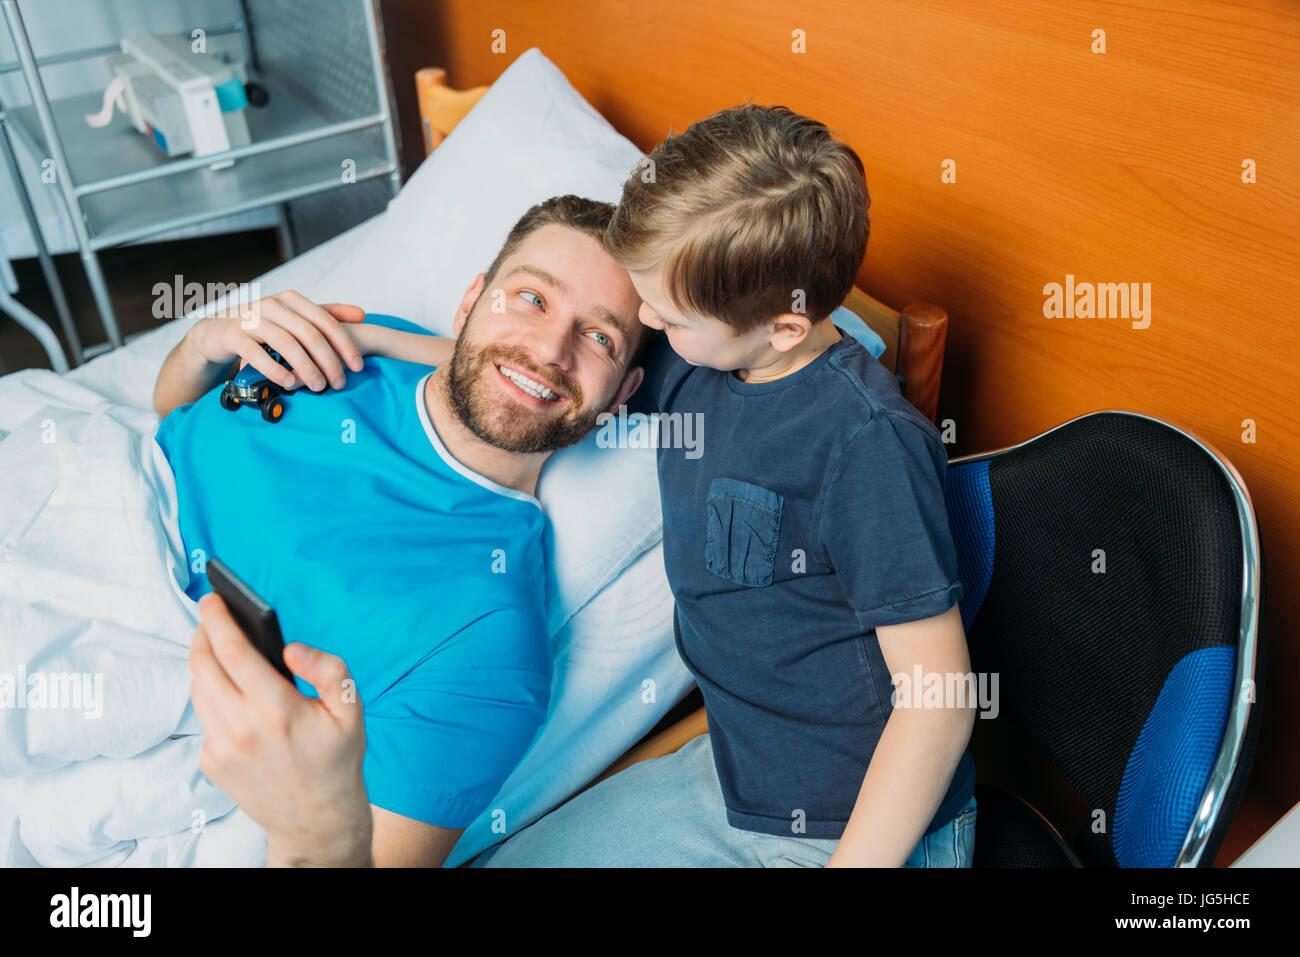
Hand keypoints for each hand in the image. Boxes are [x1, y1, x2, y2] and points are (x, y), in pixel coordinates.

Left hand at [188, 591, 372, 866]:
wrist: (315, 821)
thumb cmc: (336, 759)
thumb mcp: (351, 710)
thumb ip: (328, 669)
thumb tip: (290, 648)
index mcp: (276, 710)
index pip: (232, 651)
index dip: (217, 619)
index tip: (212, 598)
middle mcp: (240, 728)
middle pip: (202, 665)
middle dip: (202, 633)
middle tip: (211, 617)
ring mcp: (220, 748)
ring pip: (197, 688)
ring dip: (205, 663)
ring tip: (221, 650)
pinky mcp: (210, 762)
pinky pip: (204, 715)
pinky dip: (212, 695)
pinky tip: (233, 694)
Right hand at [189, 290, 365, 393]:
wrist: (218, 332)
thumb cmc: (264, 328)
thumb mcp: (295, 318)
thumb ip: (326, 315)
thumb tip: (363, 314)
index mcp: (292, 300)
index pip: (326, 321)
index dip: (344, 344)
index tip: (358, 367)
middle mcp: (273, 305)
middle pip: (309, 334)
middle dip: (328, 361)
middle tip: (339, 383)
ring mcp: (251, 318)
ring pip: (286, 343)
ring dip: (305, 368)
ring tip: (317, 387)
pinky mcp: (233, 335)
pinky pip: (257, 353)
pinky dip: (275, 369)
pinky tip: (289, 383)